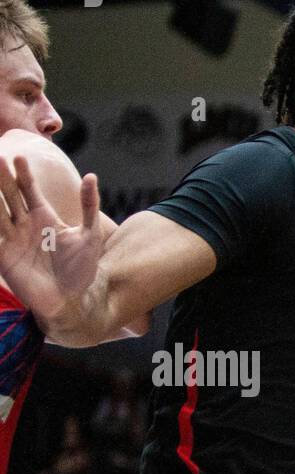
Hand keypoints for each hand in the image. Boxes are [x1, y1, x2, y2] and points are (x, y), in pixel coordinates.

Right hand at [0, 156, 104, 325]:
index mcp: (44, 217)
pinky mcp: (3, 254)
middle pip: (9, 194)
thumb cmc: (81, 270)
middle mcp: (25, 224)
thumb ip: (89, 206)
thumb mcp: (89, 236)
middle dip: (3, 177)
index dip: (24, 174)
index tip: (20, 158)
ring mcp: (12, 238)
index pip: (29, 189)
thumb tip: (92, 176)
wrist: (70, 301)